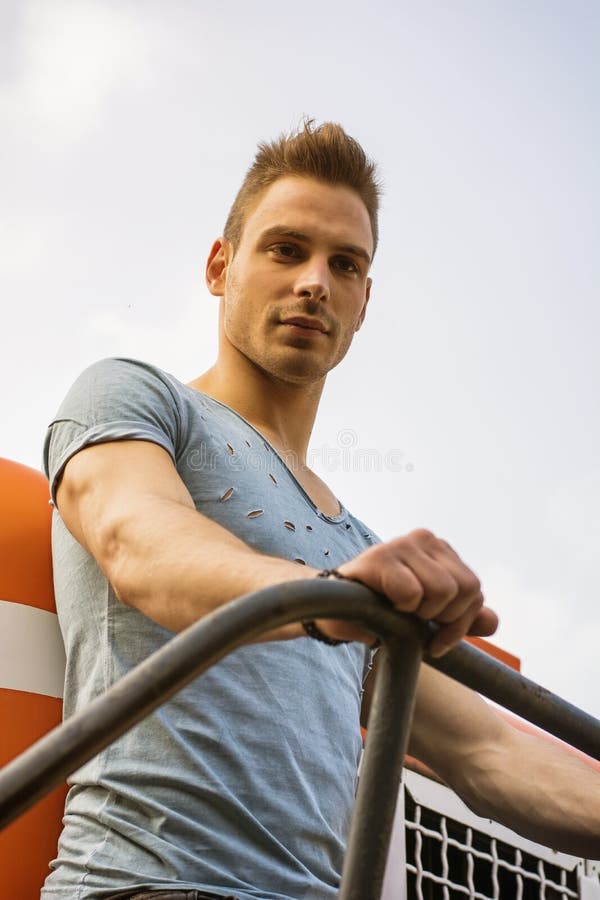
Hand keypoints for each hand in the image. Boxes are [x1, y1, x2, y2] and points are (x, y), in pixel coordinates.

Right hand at [317, 529, 497, 655]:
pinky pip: (412, 592)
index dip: (460, 623)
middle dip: (443, 618)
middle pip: (466, 588)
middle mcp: (425, 539)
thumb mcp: (428, 617)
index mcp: (440, 549)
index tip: (436, 639)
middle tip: (415, 621)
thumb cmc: (384, 611)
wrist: (337, 611)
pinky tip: (384, 604)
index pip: (474, 589)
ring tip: (399, 611)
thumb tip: (492, 622)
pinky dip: (400, 608)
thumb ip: (461, 619)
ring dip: (420, 614)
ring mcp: (402, 544)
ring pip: (443, 590)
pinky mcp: (380, 556)